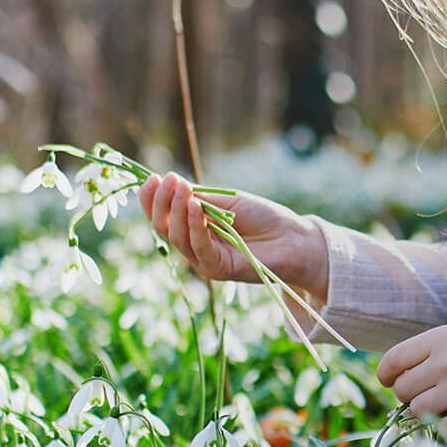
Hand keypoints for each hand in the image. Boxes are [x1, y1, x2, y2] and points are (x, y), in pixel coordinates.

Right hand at [137, 172, 325, 296]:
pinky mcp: (218, 269)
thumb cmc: (263, 217)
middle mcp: (194, 246)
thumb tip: (171, 183)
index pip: (162, 217)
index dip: (152, 199)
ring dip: (177, 210)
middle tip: (169, 180)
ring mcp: (204, 260)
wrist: (293, 238)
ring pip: (178, 237)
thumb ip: (199, 197)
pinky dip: (195, 225)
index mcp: (192, 229)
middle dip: (162, 202)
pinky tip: (195, 206)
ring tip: (183, 189)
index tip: (152, 177)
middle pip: (164, 227)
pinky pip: (200, 247)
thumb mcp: (227, 201)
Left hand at [377, 324, 446, 425]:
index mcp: (440, 338)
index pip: (393, 360)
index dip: (387, 376)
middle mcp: (446, 360)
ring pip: (418, 412)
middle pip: (403, 391)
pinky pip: (443, 429)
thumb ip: (430, 355)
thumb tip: (396, 383)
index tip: (391, 384)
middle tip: (433, 398)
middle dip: (411, 398)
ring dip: (430, 414)